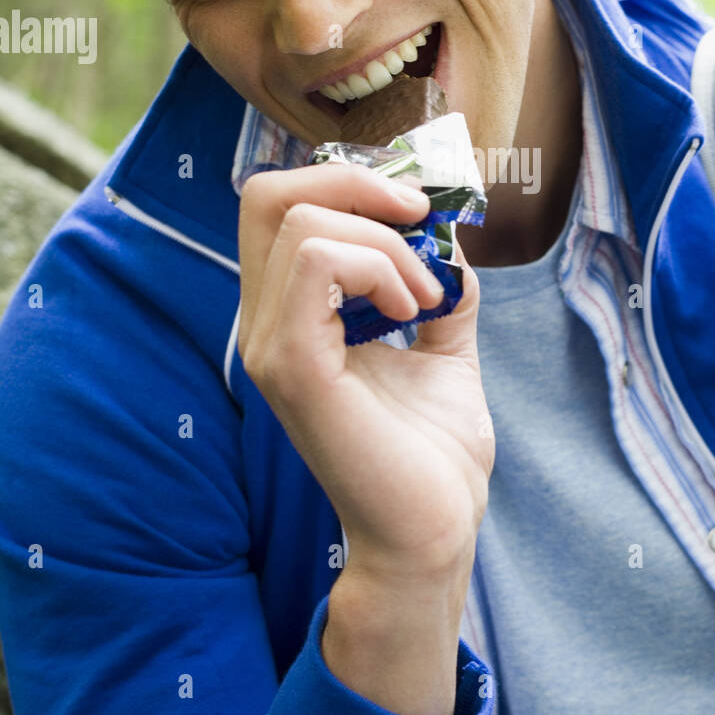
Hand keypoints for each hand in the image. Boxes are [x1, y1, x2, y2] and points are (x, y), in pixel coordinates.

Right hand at [237, 162, 493, 579]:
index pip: (281, 204)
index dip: (350, 182)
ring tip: (425, 299)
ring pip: (300, 220)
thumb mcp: (446, 347)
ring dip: (384, 241)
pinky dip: (379, 266)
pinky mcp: (293, 367)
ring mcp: (271, 345)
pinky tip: (413, 312)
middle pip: (271, 194)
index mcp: (291, 315)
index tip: (419, 212)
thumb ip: (440, 285)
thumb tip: (449, 231)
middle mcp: (265, 323)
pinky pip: (317, 262)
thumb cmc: (434, 455)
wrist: (434, 531)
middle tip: (420, 223)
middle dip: (359, 184)